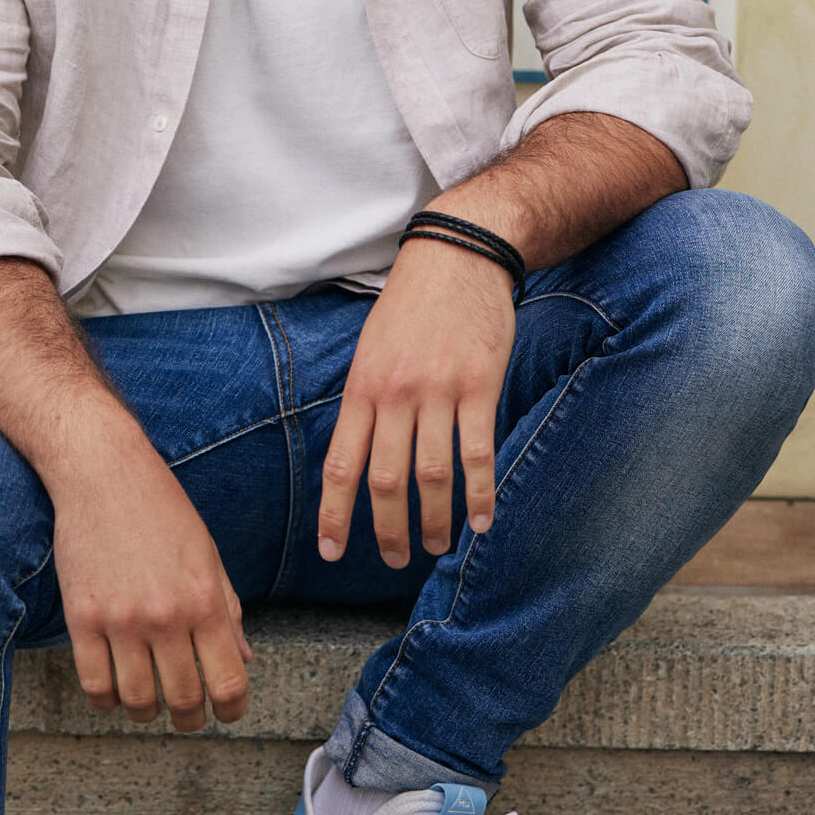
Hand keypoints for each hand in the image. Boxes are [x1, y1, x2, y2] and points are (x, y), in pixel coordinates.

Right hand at [48, 413, 252, 732]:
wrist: (102, 471)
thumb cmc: (160, 507)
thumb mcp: (207, 552)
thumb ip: (227, 608)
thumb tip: (243, 660)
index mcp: (204, 598)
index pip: (228, 682)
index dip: (231, 710)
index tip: (226, 712)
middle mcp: (165, 614)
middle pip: (183, 701)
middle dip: (191, 719)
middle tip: (189, 715)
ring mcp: (121, 619)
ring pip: (137, 702)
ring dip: (147, 713)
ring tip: (150, 701)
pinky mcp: (81, 618)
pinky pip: (95, 686)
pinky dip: (107, 700)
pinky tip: (115, 687)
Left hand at [318, 240, 516, 568]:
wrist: (456, 254)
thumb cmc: (411, 305)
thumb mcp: (371, 347)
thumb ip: (365, 400)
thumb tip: (357, 455)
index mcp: (362, 385)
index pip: (341, 464)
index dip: (335, 514)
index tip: (332, 552)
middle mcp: (395, 392)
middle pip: (386, 480)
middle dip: (388, 530)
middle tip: (394, 560)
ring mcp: (438, 390)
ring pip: (432, 475)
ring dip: (435, 521)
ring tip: (437, 546)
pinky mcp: (479, 384)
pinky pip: (478, 452)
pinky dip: (480, 494)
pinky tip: (482, 520)